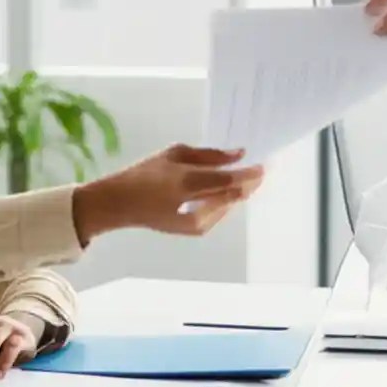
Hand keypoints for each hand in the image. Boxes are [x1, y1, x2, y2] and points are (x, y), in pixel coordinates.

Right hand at [72, 145, 264, 242]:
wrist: (121, 205)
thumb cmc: (145, 174)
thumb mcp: (174, 155)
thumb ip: (208, 155)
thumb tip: (238, 155)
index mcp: (188, 183)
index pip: (230, 181)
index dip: (251, 173)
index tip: (264, 162)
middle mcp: (196, 207)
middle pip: (234, 195)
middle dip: (250, 182)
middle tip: (260, 168)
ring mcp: (197, 223)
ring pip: (230, 205)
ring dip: (240, 191)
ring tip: (246, 176)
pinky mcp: (196, 231)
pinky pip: (220, 212)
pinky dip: (227, 200)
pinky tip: (228, 190)